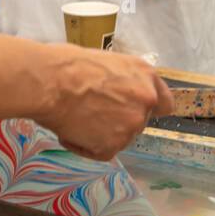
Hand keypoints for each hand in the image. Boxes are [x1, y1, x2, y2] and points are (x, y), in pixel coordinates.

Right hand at [36, 45, 174, 159]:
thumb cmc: (69, 65)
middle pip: (138, 123)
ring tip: (76, 118)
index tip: (134, 111)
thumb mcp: (109, 62)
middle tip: (92, 112)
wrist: (50, 82)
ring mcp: (130, 127)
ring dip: (101, 134)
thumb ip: (124, 82)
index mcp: (146, 77)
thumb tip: (119, 94)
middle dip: (119, 121)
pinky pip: (101, 152)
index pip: (164, 104)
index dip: (147, 109)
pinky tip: (70, 129)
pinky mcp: (112, 146)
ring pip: (120, 138)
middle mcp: (145, 102)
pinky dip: (85, 146)